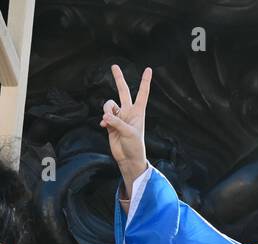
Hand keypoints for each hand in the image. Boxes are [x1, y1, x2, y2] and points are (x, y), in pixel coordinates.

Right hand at [100, 64, 151, 184]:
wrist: (128, 158)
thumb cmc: (134, 146)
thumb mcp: (128, 133)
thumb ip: (116, 122)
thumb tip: (105, 115)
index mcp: (138, 112)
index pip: (142, 93)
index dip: (145, 81)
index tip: (148, 69)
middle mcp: (129, 112)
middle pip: (123, 91)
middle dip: (118, 78)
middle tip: (114, 65)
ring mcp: (119, 116)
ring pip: (108, 104)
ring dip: (107, 111)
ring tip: (109, 122)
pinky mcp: (111, 122)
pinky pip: (104, 114)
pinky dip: (103, 119)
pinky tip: (105, 127)